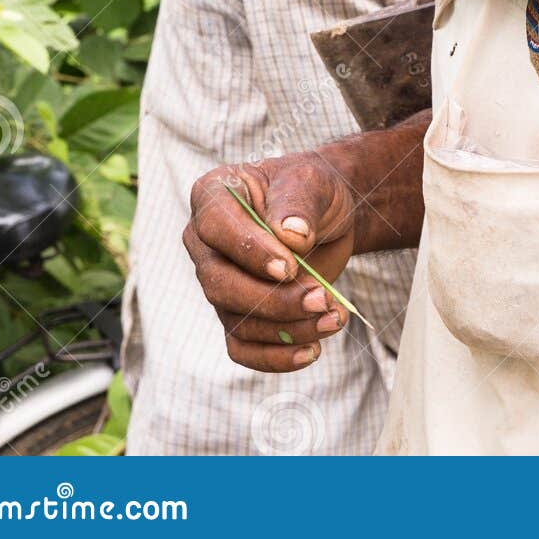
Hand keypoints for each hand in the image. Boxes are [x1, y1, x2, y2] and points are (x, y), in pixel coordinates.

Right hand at [183, 152, 356, 372]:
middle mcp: (205, 243)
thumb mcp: (311, 181)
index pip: (216, 227)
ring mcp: (218, 282)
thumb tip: (291, 237)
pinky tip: (312, 351)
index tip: (290, 267)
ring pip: (236, 320)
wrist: (327, 215)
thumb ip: (298, 204)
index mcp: (213, 195)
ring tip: (333, 317)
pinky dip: (276, 356)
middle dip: (273, 299)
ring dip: (287, 328)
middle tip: (321, 299)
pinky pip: (243, 348)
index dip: (250, 251)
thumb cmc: (312, 189)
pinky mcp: (236, 314)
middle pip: (219, 284)